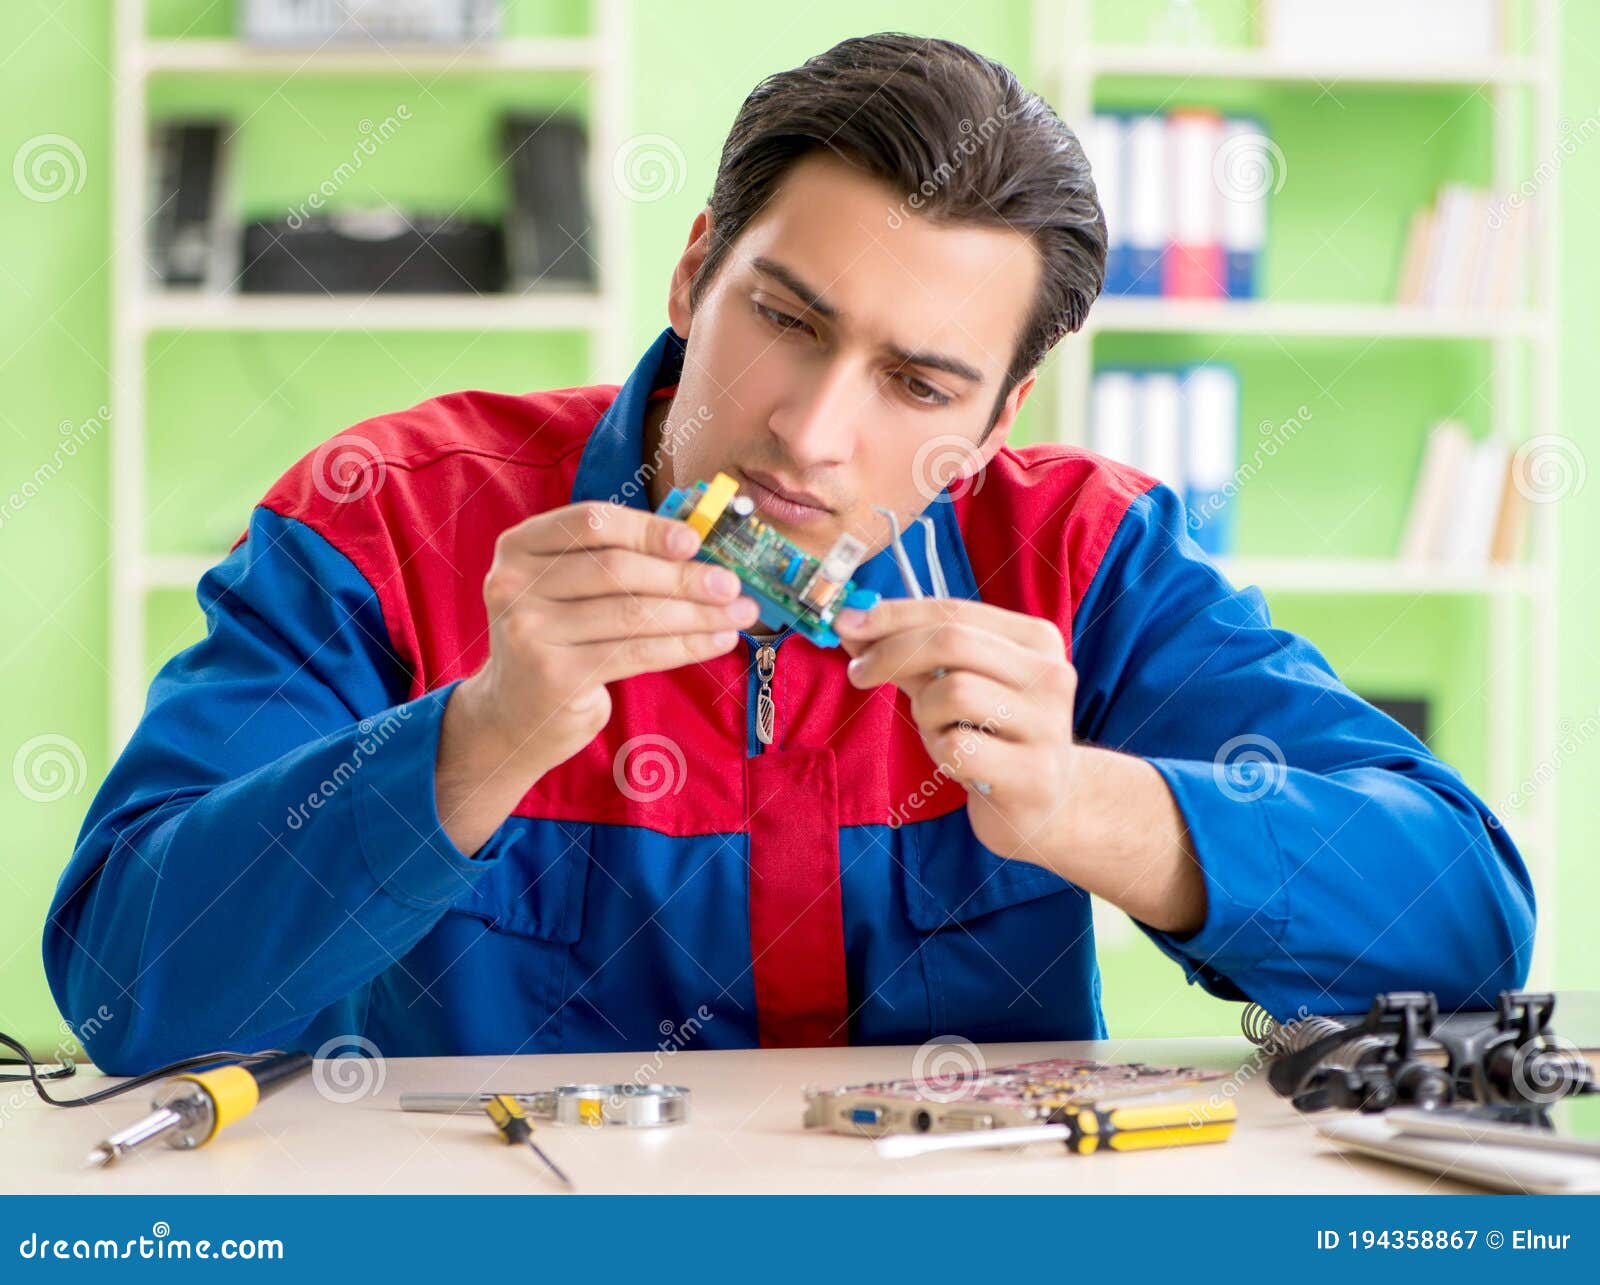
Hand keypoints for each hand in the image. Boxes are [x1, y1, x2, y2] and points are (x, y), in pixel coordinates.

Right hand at [437, 502, 757, 852]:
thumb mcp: (567, 588)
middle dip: (683, 577)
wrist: (515, 712)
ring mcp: (529, 632)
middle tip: (731, 585)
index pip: (590, 523)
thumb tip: (696, 546)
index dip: (648, 529)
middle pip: (616, 569)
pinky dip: (684, 646)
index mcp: (519, 546)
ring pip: (632, 614)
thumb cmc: (559, 639)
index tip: (694, 541)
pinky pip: (636, 653)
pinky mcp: (555, 676)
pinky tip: (716, 641)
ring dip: (695, 613)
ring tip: (738, 614)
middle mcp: (513, 584)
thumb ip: (613, 558)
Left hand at [835, 597, 1078, 861]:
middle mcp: (1050, 674)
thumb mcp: (952, 686)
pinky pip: (958, 747)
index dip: (894, 614)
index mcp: (1036, 640)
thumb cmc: (989, 737)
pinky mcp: (1033, 773)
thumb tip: (851, 624)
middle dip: (891, 652)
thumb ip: (909, 655)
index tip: (847, 623)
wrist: (1045, 805)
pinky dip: (941, 752)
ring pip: (952, 692)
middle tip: (858, 672)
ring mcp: (1047, 724)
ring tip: (940, 732)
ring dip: (925, 714)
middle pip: (951, 641)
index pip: (953, 611)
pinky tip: (959, 765)